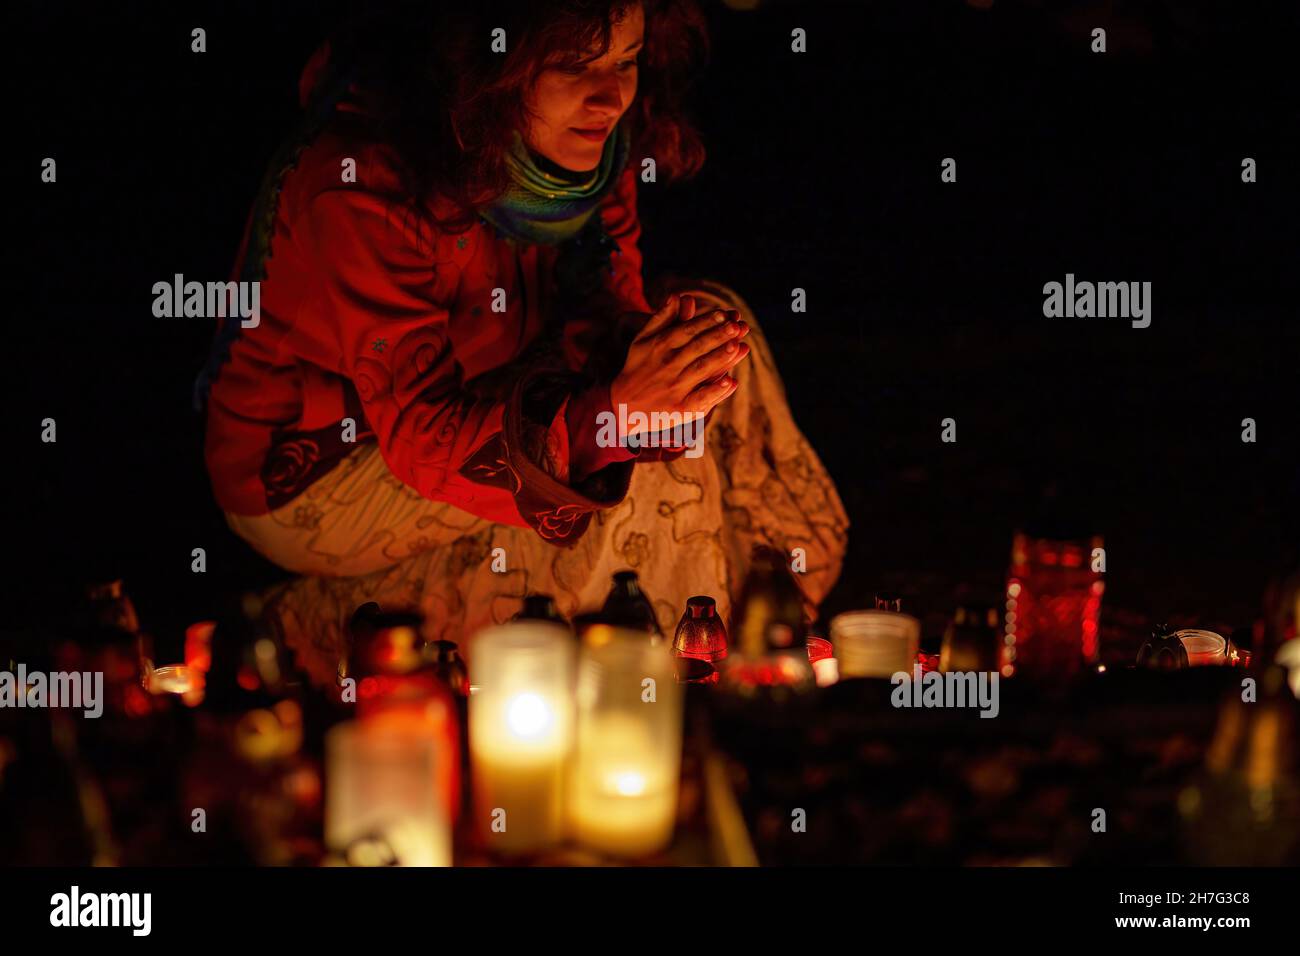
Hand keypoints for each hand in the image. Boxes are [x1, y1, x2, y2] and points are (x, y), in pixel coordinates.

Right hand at [610, 293, 749, 437]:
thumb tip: (677, 295)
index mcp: (661, 346)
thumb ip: (661, 318)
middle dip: (719, 336)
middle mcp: (669, 365)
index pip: (687, 330)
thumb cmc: (637, 368)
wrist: (622, 406)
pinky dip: (715, 391)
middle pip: (698, 347)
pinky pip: (700, 399)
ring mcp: (675, 387)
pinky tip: (731, 382)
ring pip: (702, 370)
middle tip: (737, 327)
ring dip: (721, 358)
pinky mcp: (680, 409)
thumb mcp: (643, 340)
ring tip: (739, 347)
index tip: (724, 314)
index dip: (706, 322)